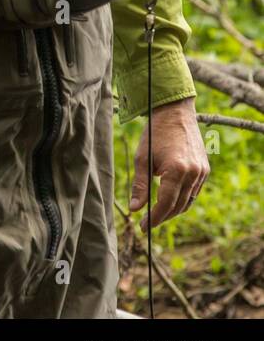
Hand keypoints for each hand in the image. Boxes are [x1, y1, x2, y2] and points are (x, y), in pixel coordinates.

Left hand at [128, 97, 209, 231]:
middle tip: (147, 224)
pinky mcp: (205, 169)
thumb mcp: (142, 159)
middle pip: (178, 205)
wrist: (175, 114)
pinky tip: (169, 201)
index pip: (166, 202)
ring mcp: (202, 172)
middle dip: (162, 217)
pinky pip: (194, 192)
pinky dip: (182, 199)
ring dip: (173, 210)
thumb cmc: (154, 135)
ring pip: (188, 201)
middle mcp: (193, 173)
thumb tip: (135, 209)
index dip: (154, 217)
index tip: (144, 227)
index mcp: (176, 170)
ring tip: (156, 215)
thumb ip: (140, 185)